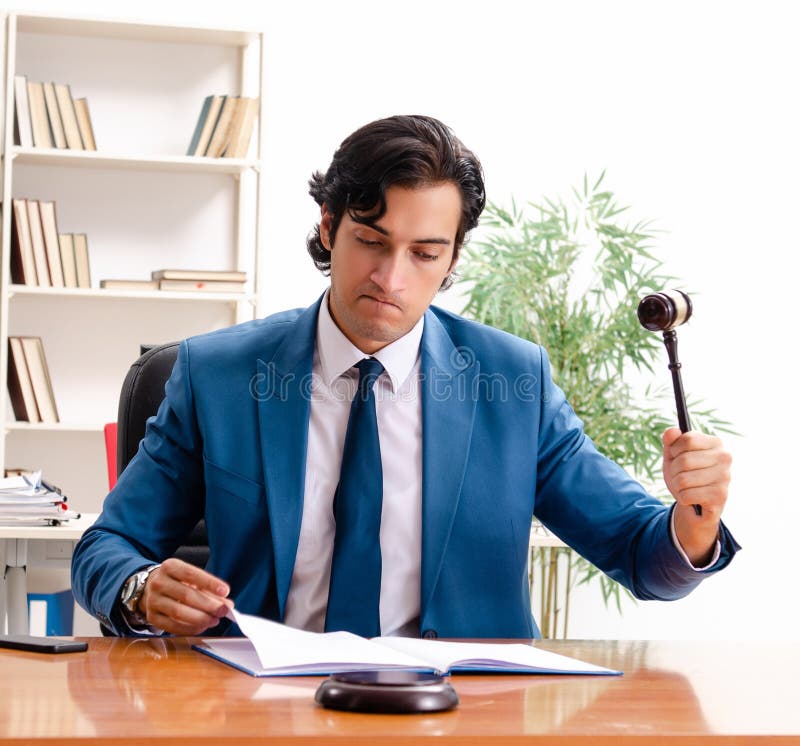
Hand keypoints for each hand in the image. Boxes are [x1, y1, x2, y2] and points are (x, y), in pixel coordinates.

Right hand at [140, 558, 232, 634]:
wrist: (151, 587)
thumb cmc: (177, 581)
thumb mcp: (191, 578)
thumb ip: (210, 590)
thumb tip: (227, 605)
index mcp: (170, 567)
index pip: (191, 574)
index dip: (210, 583)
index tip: (225, 591)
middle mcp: (158, 582)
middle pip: (186, 595)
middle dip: (208, 605)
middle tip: (223, 611)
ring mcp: (152, 600)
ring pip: (178, 612)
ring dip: (200, 619)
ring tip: (214, 620)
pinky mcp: (151, 617)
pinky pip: (171, 626)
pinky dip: (189, 628)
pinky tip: (202, 627)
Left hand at [662, 427, 731, 565]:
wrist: (695, 506)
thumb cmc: (684, 475)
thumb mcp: (673, 456)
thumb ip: (670, 441)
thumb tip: (672, 430)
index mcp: (715, 443)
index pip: (687, 439)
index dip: (674, 450)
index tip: (676, 456)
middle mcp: (725, 457)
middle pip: (684, 460)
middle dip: (674, 471)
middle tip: (681, 475)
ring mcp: (725, 477)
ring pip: (683, 480)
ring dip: (678, 486)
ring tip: (686, 487)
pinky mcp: (721, 496)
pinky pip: (687, 495)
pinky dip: (683, 498)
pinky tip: (692, 498)